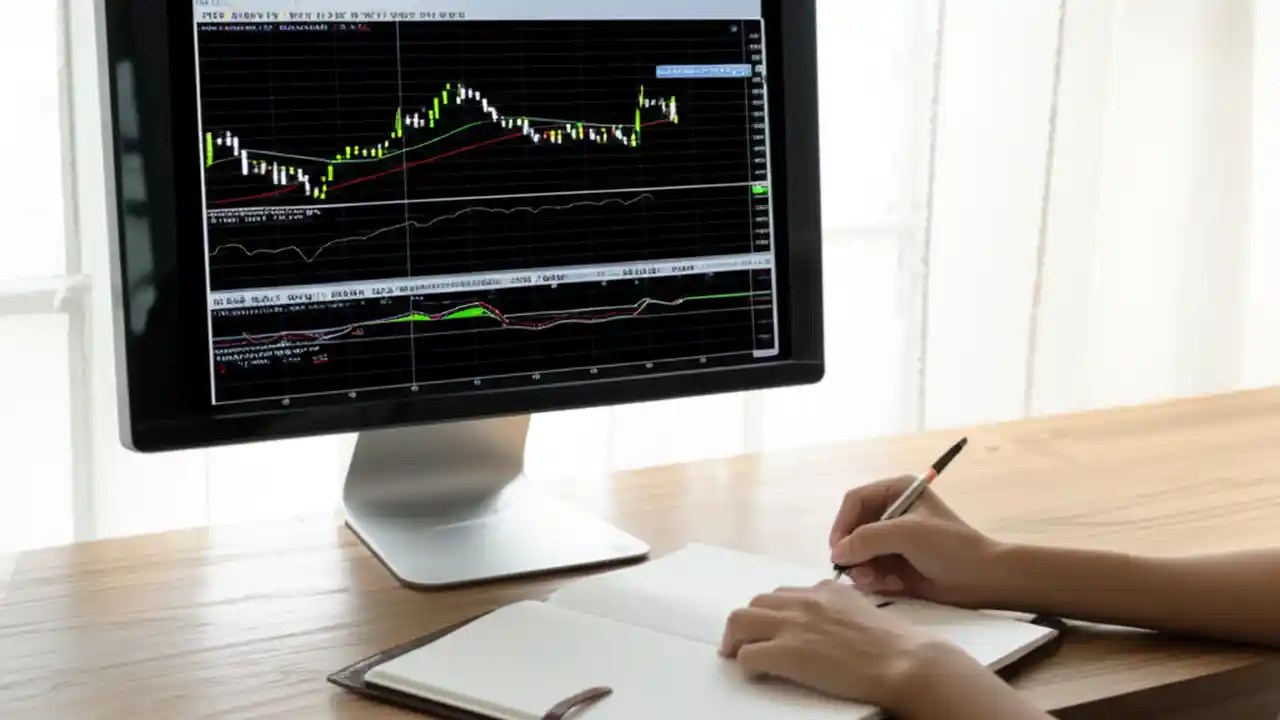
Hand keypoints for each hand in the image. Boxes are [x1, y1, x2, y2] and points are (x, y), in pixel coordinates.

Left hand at [719, 580, 962, 710]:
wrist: (902, 662)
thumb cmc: (893, 644)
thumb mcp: (863, 609)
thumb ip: (840, 606)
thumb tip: (829, 617)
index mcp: (824, 590)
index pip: (783, 594)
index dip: (771, 612)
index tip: (769, 625)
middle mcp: (804, 601)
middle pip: (755, 603)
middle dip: (747, 622)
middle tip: (744, 641)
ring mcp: (793, 625)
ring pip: (740, 621)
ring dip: (735, 639)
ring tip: (736, 654)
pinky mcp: (787, 653)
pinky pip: (748, 655)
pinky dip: (744, 664)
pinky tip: (753, 673)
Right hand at [829, 476, 1005, 606]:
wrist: (983, 579)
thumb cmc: (950, 547)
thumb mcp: (907, 534)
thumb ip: (868, 539)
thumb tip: (836, 553)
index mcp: (896, 491)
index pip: (854, 501)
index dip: (842, 524)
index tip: (838, 551)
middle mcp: (891, 512)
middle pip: (853, 528)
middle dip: (854, 551)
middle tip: (857, 572)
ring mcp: (894, 539)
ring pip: (859, 552)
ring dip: (863, 568)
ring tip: (875, 581)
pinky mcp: (897, 562)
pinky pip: (871, 568)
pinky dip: (876, 578)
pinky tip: (892, 585)